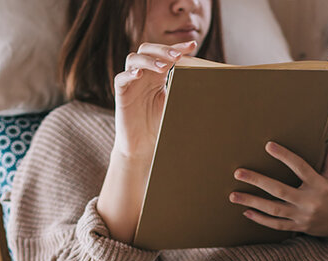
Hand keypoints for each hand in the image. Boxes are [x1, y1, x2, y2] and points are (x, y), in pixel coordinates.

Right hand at [111, 40, 198, 160]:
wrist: (143, 147)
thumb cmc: (159, 126)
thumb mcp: (175, 105)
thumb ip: (183, 91)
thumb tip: (206, 82)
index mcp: (157, 76)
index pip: (165, 55)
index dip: (177, 47)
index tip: (192, 46)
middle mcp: (143, 75)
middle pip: (147, 50)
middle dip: (163, 50)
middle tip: (178, 55)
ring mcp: (131, 83)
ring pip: (133, 59)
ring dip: (149, 60)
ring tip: (163, 67)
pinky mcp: (121, 94)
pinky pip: (120, 78)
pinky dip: (129, 74)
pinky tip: (139, 75)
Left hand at [228, 127, 327, 252]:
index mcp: (320, 184)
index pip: (300, 167)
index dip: (285, 156)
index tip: (268, 146)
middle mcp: (310, 201)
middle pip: (280, 190)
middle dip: (258, 181)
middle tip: (238, 173)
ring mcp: (303, 216)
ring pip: (274, 210)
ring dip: (252, 202)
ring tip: (233, 196)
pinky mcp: (298, 227)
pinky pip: (276, 225)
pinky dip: (261, 220)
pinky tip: (246, 212)